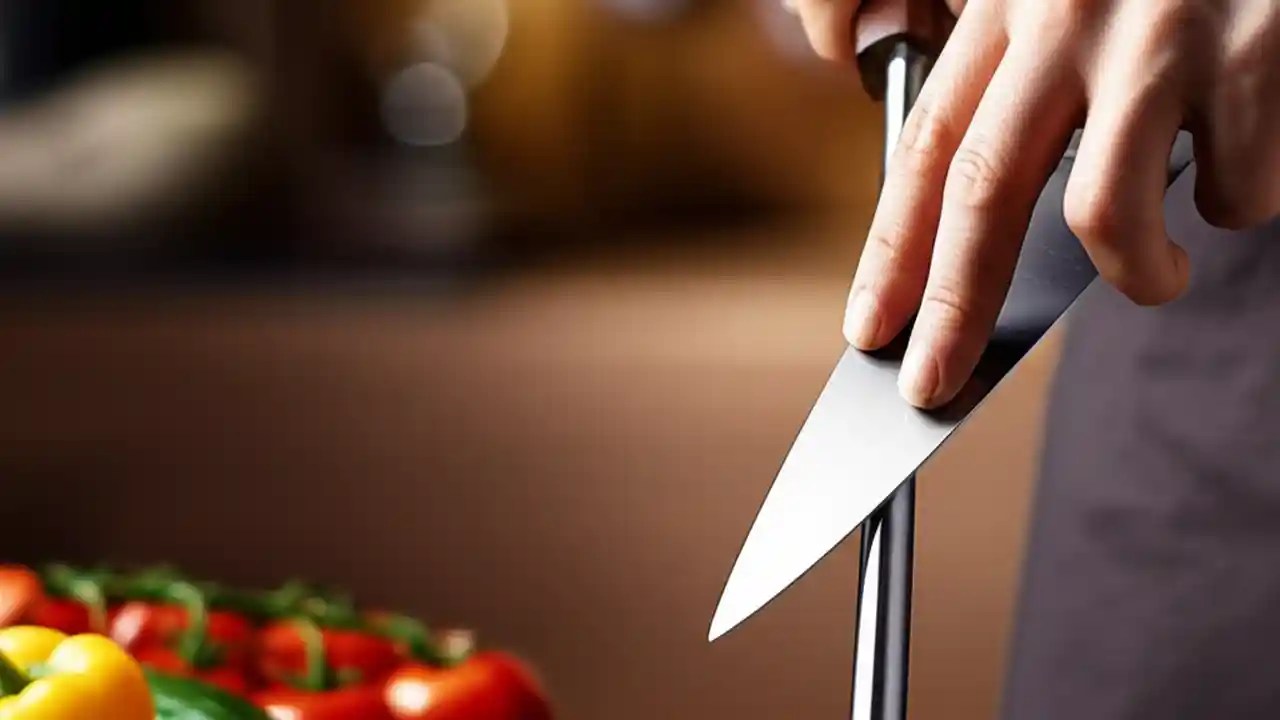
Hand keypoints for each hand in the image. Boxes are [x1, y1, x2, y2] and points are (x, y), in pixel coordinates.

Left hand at [794, 0, 1279, 407]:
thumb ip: (1011, 76)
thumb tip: (971, 211)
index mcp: (1009, 5)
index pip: (924, 149)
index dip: (890, 250)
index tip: (868, 330)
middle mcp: (1066, 18)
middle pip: (982, 194)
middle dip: (951, 308)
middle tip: (930, 386)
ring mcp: (1159, 35)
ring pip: (1104, 217)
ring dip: (1133, 277)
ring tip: (1159, 275)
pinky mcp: (1253, 52)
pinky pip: (1234, 189)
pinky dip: (1240, 203)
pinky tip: (1246, 165)